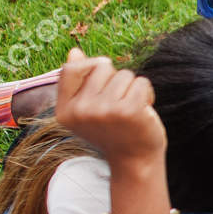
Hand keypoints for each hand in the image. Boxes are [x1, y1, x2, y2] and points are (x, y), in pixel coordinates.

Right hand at [55, 47, 165, 167]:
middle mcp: (81, 110)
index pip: (70, 69)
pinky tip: (143, 111)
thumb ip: (79, 82)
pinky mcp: (127, 110)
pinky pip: (141, 82)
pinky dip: (147, 93)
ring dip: (132, 88)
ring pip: (124, 74)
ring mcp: (103, 110)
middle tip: (119, 103)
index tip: (102, 84)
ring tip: (131, 109)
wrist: (135, 161)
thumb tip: (75, 52)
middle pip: (101, 67)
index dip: (90, 68)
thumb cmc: (113, 131)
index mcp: (65, 111)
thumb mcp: (89, 110)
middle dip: (115, 79)